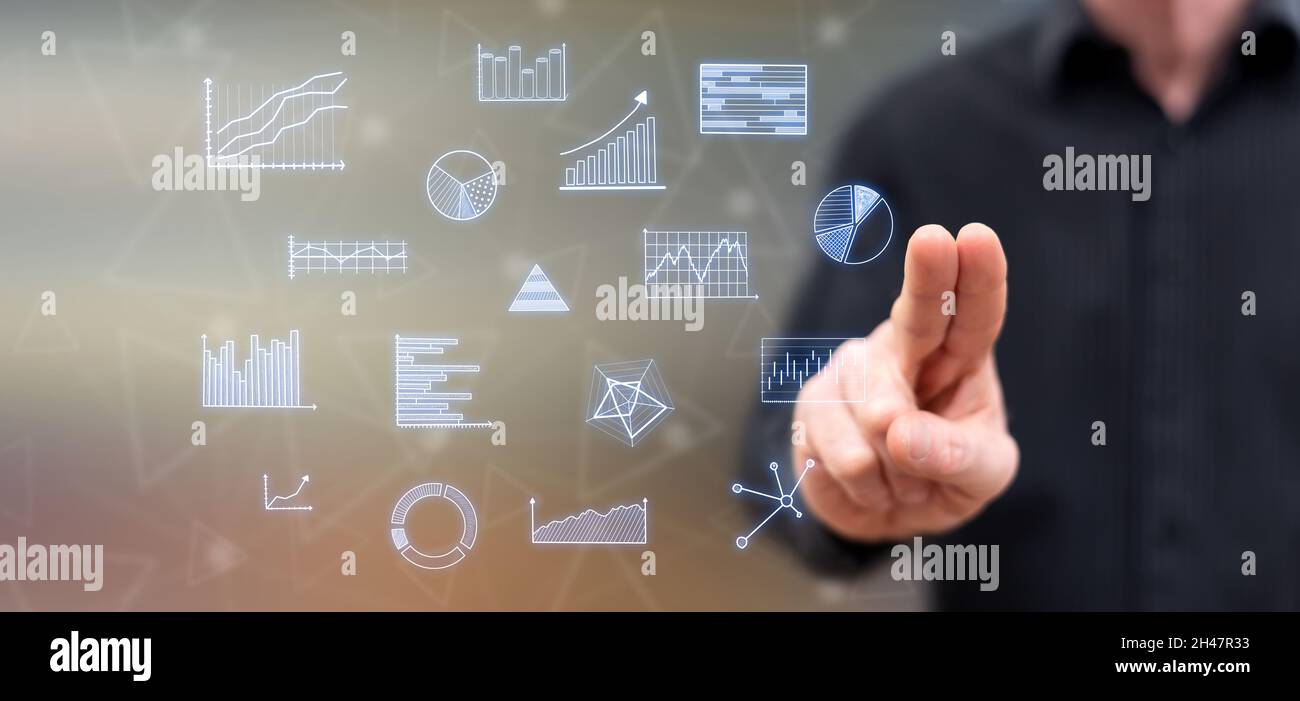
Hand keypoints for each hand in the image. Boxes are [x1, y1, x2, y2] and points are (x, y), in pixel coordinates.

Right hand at [791, 223, 1017, 541]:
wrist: (884, 514)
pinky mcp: (813, 405)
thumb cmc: (943, 476)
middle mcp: (903, 350)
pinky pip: (848, 456)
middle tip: (932, 240)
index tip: (975, 238)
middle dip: (926, 276)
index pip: (972, 313)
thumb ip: (960, 456)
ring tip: (903, 478)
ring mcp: (853, 374)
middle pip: (917, 313)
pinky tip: (869, 482)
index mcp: (958, 355)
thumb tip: (899, 434)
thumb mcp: (982, 475)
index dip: (977, 275)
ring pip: (881, 418)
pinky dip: (868, 488)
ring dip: (901, 472)